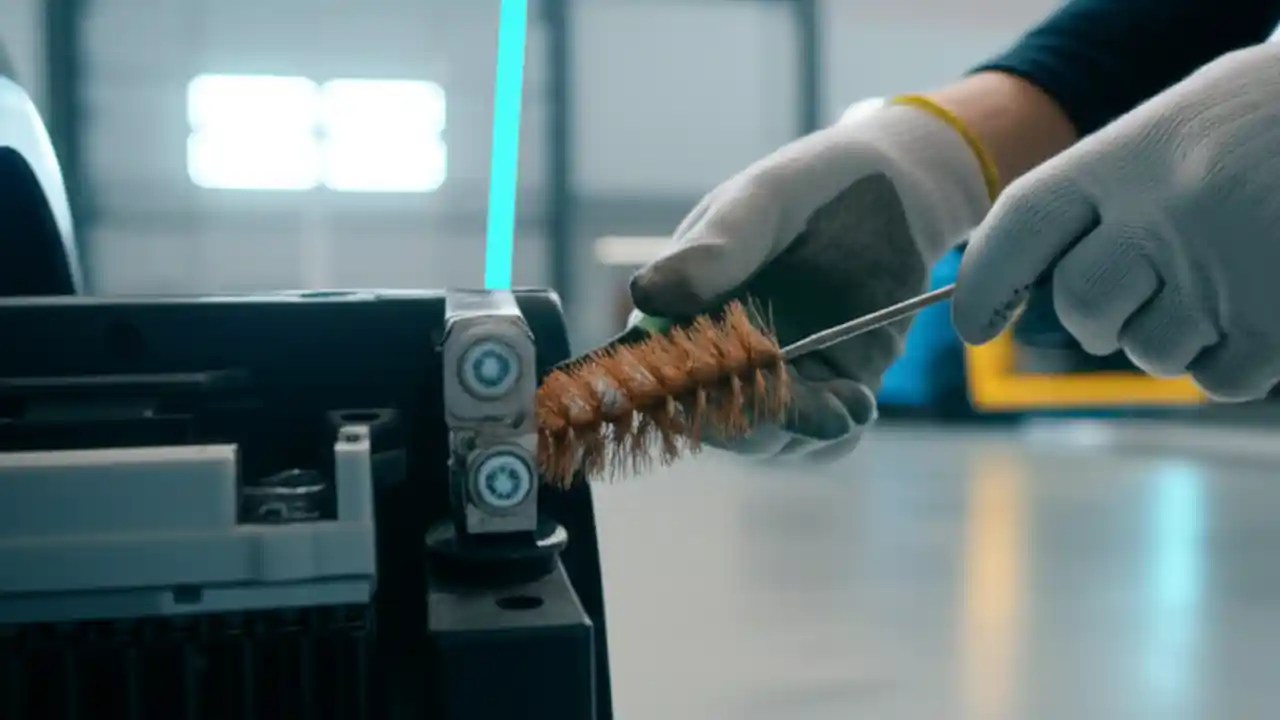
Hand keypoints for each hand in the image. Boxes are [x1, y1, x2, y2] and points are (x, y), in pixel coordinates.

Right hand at [628, 102, 992, 460]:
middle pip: (711, 417)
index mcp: (682, 307)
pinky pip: (818, 440)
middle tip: (795, 398)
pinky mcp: (824, 392)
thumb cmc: (814, 186)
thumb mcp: (763, 202)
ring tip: (847, 399)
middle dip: (751, 418)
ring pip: (767, 438)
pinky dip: (834, 433)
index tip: (722, 382)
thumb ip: (713, 248)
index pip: (656, 370)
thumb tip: (646, 293)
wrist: (898, 194)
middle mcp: (720, 354)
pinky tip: (859, 402)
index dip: (679, 388)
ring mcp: (774, 378)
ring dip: (801, 429)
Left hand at [953, 43, 1279, 401]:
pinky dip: (1232, 361)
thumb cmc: (1267, 119)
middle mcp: (1166, 213)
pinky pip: (1216, 378)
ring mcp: (1226, 270)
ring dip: (1172, 333)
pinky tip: (1261, 305)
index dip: (985, 283)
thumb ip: (1107, 191)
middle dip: (1097, 316)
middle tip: (1144, 286)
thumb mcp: (1177, 124)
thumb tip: (1032, 277)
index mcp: (1130, 154)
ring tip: (1226, 275)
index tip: (972, 324)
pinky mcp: (1278, 321)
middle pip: (1081, 306)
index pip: (1021, 228)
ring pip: (1148, 350)